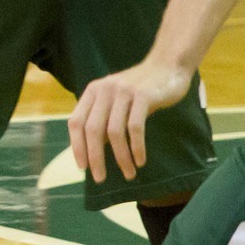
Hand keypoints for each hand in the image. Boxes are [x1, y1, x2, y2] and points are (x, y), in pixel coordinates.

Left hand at [68, 59, 192, 182]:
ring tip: (128, 173)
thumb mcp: (115, 100)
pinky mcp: (143, 96)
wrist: (168, 66)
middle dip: (95, 158)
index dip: (77, 146)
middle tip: (100, 178)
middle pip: (92, 130)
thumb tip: (92, 152)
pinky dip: (136, 147)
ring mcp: (123, 92)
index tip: (82, 167)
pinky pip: (135, 128)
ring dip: (120, 157)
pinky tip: (140, 161)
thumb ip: (103, 119)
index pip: (75, 123)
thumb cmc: (140, 90)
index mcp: (92, 92)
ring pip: (114, 132)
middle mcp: (104, 90)